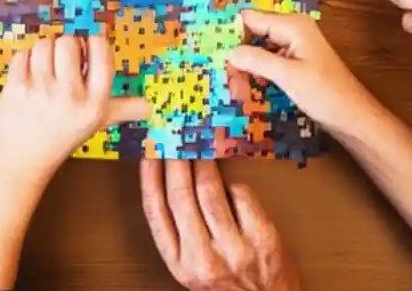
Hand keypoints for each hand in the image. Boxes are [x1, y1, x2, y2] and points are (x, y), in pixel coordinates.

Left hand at [0, 36, 149, 182]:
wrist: (22, 161)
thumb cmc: (62, 137)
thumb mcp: (96, 124)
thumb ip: (124, 110)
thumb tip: (150, 107)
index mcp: (94, 104)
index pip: (101, 51)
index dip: (94, 42)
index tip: (88, 47)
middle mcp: (70, 96)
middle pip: (69, 41)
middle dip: (66, 47)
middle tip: (63, 62)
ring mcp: (41, 91)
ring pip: (44, 44)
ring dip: (45, 51)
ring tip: (46, 69)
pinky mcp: (16, 88)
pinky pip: (23, 53)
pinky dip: (25, 60)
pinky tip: (29, 76)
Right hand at [141, 160, 298, 290]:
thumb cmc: (230, 286)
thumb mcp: (194, 269)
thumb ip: (183, 236)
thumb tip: (173, 181)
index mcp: (179, 265)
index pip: (156, 212)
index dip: (149, 177)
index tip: (148, 152)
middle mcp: (203, 258)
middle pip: (180, 195)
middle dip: (175, 160)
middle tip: (175, 136)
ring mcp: (234, 249)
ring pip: (210, 191)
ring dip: (203, 162)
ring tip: (200, 145)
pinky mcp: (263, 239)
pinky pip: (242, 196)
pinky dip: (235, 185)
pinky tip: (232, 184)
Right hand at [228, 10, 371, 129]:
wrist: (354, 117)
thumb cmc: (325, 94)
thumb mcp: (288, 76)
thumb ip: (257, 60)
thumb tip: (228, 51)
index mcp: (292, 26)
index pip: (250, 18)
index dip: (230, 31)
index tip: (210, 49)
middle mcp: (292, 30)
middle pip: (253, 32)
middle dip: (236, 51)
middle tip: (222, 74)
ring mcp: (295, 46)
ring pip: (259, 48)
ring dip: (245, 64)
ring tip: (232, 85)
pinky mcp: (296, 62)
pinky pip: (268, 59)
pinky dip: (257, 71)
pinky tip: (247, 86)